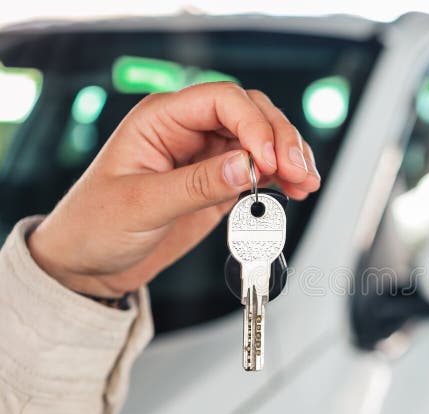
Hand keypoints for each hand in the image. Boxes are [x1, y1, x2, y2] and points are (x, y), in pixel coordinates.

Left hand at [27, 82, 319, 297]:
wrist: (90, 265)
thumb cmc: (96, 226)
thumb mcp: (141, 206)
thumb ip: (196, 185)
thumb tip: (245, 166)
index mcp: (162, 120)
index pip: (222, 100)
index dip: (253, 124)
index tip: (269, 160)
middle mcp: (189, 131)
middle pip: (252, 114)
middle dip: (281, 140)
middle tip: (297, 172)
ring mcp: (208, 156)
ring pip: (263, 140)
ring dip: (290, 158)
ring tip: (305, 184)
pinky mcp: (220, 183)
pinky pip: (261, 171)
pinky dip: (283, 179)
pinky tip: (296, 191)